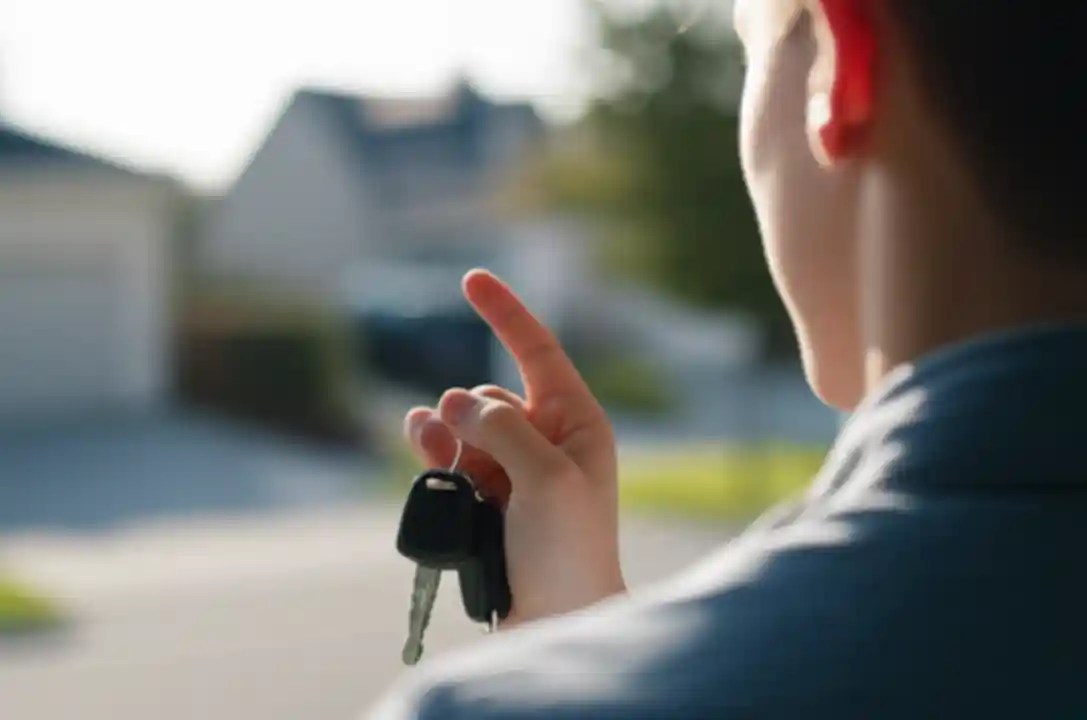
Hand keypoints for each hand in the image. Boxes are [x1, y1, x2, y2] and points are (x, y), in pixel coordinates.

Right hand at [404, 269, 624, 625]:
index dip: (505, 314)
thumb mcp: (546, 480)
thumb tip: (455, 400)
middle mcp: (545, 440)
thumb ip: (502, 430)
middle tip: (486, 467)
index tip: (471, 278)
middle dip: (470, 416)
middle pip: (487, 396)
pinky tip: (422, 448)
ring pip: (460, 426)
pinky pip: (447, 457)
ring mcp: (512, 470)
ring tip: (436, 451)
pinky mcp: (484, 498)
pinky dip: (432, 453)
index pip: (538, 352)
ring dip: (443, 434)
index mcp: (578, 424)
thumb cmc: (569, 550)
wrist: (556, 620)